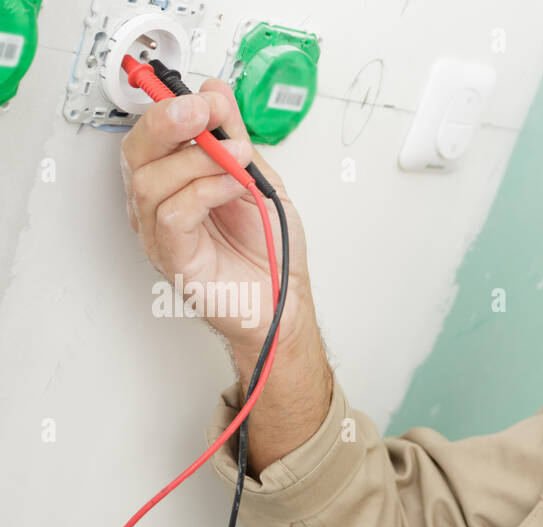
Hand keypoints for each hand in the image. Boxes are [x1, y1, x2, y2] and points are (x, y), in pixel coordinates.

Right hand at [119, 78, 312, 350]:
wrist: (286, 299)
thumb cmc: (270, 249)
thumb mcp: (258, 178)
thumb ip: (233, 136)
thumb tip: (215, 92)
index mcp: (175, 181)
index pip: (151, 134)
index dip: (171, 107)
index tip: (206, 98)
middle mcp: (160, 204)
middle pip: (137, 151)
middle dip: (169, 122)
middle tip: (205, 113)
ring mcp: (162, 232)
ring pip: (151, 180)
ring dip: (199, 160)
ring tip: (238, 161)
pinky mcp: (174, 258)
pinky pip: (173, 214)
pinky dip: (203, 191)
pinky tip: (231, 187)